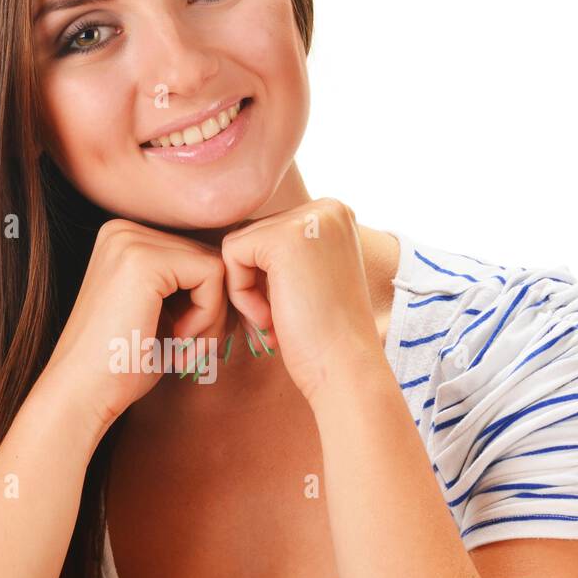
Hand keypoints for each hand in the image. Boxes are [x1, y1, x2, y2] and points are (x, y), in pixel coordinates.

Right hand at [41, 218, 230, 433]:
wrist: (81, 393)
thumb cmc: (120, 364)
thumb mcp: (159, 312)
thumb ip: (186, 287)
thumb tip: (235, 277)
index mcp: (123, 238)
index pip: (195, 258)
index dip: (204, 304)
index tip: (186, 342)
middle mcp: (123, 230)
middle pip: (207, 259)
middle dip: (210, 310)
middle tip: (188, 349)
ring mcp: (131, 240)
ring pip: (216, 267)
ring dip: (210, 316)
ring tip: (183, 347)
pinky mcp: (144, 260)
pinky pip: (213, 275)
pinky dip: (207, 314)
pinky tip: (178, 339)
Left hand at [220, 198, 386, 404]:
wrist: (346, 370)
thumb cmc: (324, 338)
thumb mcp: (309, 279)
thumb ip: (284, 253)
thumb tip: (238, 242)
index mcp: (334, 216)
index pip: (268, 234)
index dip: (265, 280)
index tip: (288, 314)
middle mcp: (326, 208)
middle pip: (252, 237)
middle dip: (254, 286)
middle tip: (275, 324)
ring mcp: (308, 218)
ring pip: (239, 247)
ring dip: (247, 293)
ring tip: (273, 324)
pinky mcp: (284, 237)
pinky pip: (231, 255)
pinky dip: (240, 294)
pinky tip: (268, 319)